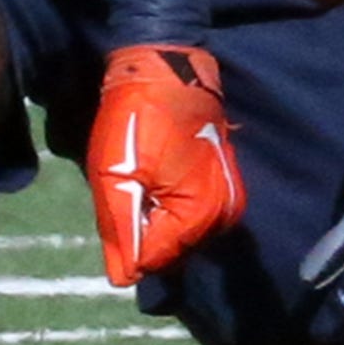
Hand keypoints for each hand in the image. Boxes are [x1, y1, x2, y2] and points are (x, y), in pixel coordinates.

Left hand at [88, 43, 243, 286]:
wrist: (168, 66)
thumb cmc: (138, 118)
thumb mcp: (115, 176)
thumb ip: (121, 231)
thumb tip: (124, 278)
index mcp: (200, 215)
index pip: (154, 259)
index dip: (124, 239)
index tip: (115, 201)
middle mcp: (223, 215)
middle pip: (169, 248)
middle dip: (141, 228)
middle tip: (126, 187)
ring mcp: (228, 198)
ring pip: (179, 231)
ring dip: (155, 216)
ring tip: (142, 177)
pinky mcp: (225, 183)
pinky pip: (191, 212)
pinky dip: (169, 202)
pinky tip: (156, 174)